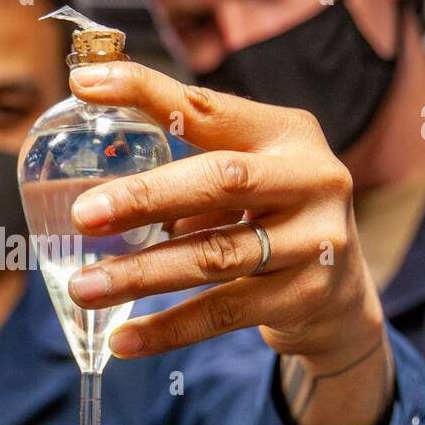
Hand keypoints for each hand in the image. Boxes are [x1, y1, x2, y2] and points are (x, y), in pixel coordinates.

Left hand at [64, 61, 389, 424]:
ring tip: (85, 287)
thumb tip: (91, 181)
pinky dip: (168, 329)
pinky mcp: (306, 297)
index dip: (146, 92)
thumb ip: (190, 171)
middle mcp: (311, 178)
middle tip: (82, 214)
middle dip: (144, 197)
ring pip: (215, 256)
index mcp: (286, 133)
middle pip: (221, 181)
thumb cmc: (272, 221)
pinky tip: (123, 340)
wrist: (342, 298)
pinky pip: (223, 314)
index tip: (83, 85)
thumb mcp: (247, 181)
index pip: (207, 107)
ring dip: (142, 275)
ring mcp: (315, 240)